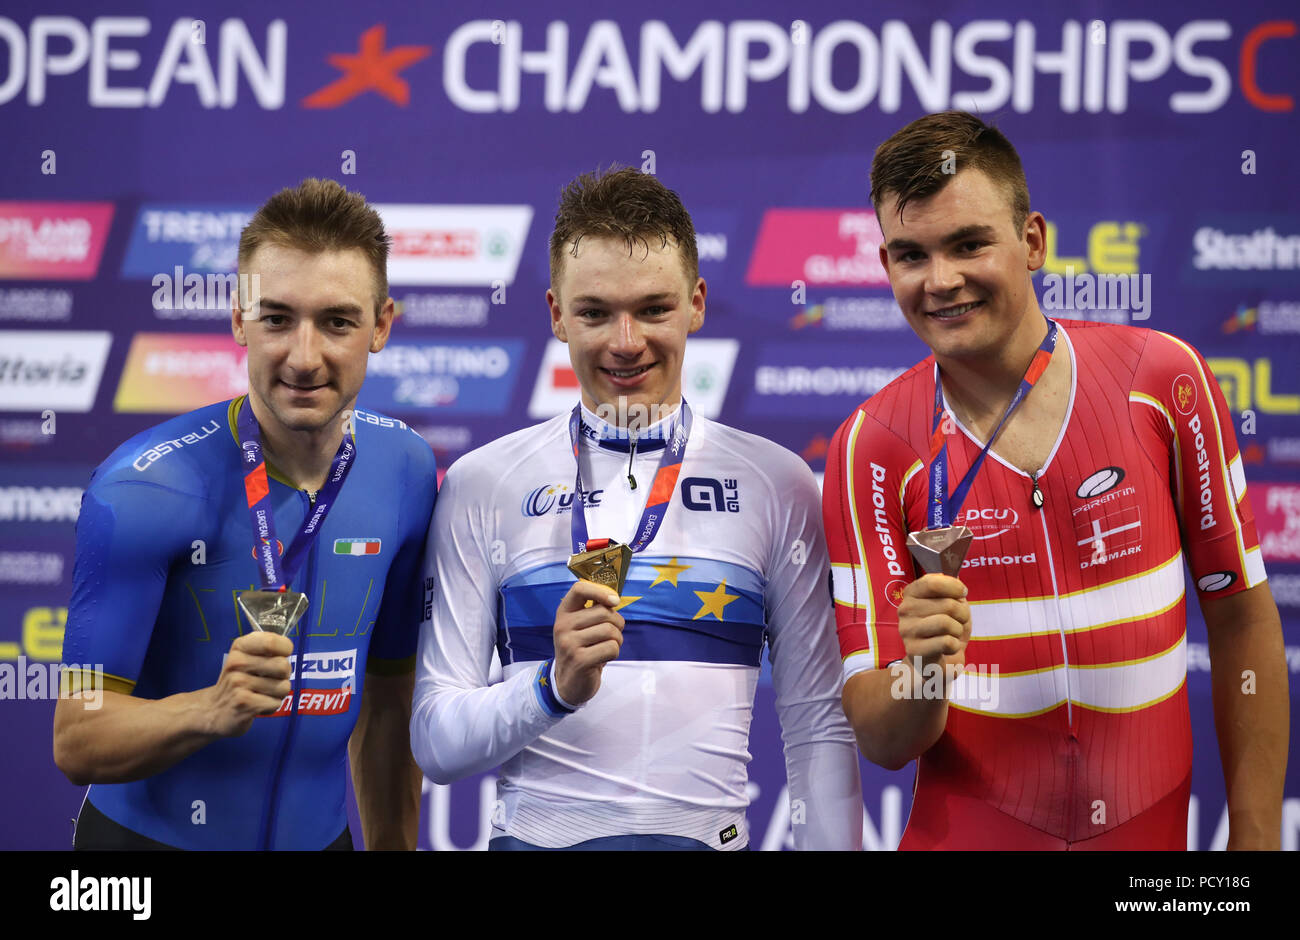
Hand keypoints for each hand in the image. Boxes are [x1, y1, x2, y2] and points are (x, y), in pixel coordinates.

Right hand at [203, 632, 294, 736]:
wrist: (211, 710)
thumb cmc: (237, 681)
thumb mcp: (245, 657)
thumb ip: (266, 649)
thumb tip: (288, 648)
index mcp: (240, 647)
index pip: (271, 641)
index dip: (285, 649)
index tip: (281, 654)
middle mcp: (237, 663)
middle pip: (283, 665)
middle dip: (284, 675)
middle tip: (270, 679)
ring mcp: (239, 684)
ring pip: (283, 687)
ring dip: (278, 694)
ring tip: (262, 694)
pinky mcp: (244, 704)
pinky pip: (276, 703)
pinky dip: (271, 707)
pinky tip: (257, 705)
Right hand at [552, 580, 624, 705]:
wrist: (568, 683)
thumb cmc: (581, 649)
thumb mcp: (580, 627)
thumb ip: (594, 610)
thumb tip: (614, 598)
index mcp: (564, 613)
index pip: (579, 589)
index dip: (601, 591)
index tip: (614, 601)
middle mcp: (562, 626)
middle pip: (604, 612)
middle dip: (617, 624)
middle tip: (611, 635)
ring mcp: (569, 643)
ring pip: (610, 631)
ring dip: (617, 640)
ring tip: (607, 647)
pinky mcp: (579, 660)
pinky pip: (611, 648)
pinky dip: (614, 653)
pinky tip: (604, 658)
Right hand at [897, 573, 970, 676]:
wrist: (935, 662)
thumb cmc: (945, 630)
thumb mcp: (949, 604)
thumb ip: (950, 588)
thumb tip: (955, 578)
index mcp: (911, 593)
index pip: (932, 582)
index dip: (954, 587)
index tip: (962, 593)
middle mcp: (905, 609)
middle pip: (947, 604)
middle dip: (962, 614)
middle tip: (959, 621)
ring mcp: (907, 630)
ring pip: (946, 623)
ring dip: (958, 630)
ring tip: (952, 635)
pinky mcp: (914, 650)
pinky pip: (946, 642)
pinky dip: (954, 646)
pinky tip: (947, 648)